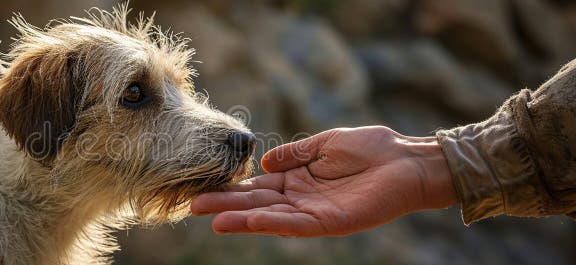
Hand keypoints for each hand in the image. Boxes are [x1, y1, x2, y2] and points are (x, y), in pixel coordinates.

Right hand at [191, 126, 456, 236]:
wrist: (407, 160)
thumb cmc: (372, 149)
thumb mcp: (325, 143)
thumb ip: (294, 153)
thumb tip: (262, 160)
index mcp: (298, 179)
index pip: (259, 185)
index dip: (233, 187)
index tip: (205, 187)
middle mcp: (301, 198)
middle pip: (257, 202)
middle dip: (226, 204)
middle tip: (193, 206)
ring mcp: (314, 212)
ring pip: (270, 217)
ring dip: (241, 218)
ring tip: (212, 219)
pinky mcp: (330, 222)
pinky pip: (295, 224)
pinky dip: (270, 222)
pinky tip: (248, 220)